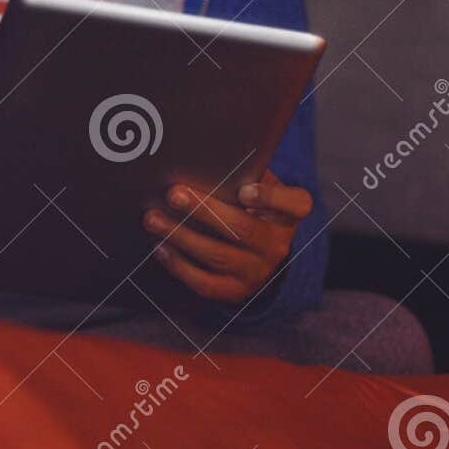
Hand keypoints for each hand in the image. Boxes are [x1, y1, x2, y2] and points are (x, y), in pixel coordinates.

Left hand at [143, 169, 312, 303]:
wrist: (258, 255)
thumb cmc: (251, 208)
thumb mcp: (259, 188)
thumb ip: (244, 174)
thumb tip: (202, 156)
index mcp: (288, 215)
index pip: (295, 204)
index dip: (271, 198)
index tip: (245, 190)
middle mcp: (277, 245)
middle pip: (242, 229)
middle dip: (204, 211)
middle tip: (174, 194)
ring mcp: (257, 272)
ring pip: (216, 255)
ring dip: (180, 235)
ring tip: (153, 218)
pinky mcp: (236, 291)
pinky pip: (204, 282)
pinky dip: (179, 265)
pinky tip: (159, 246)